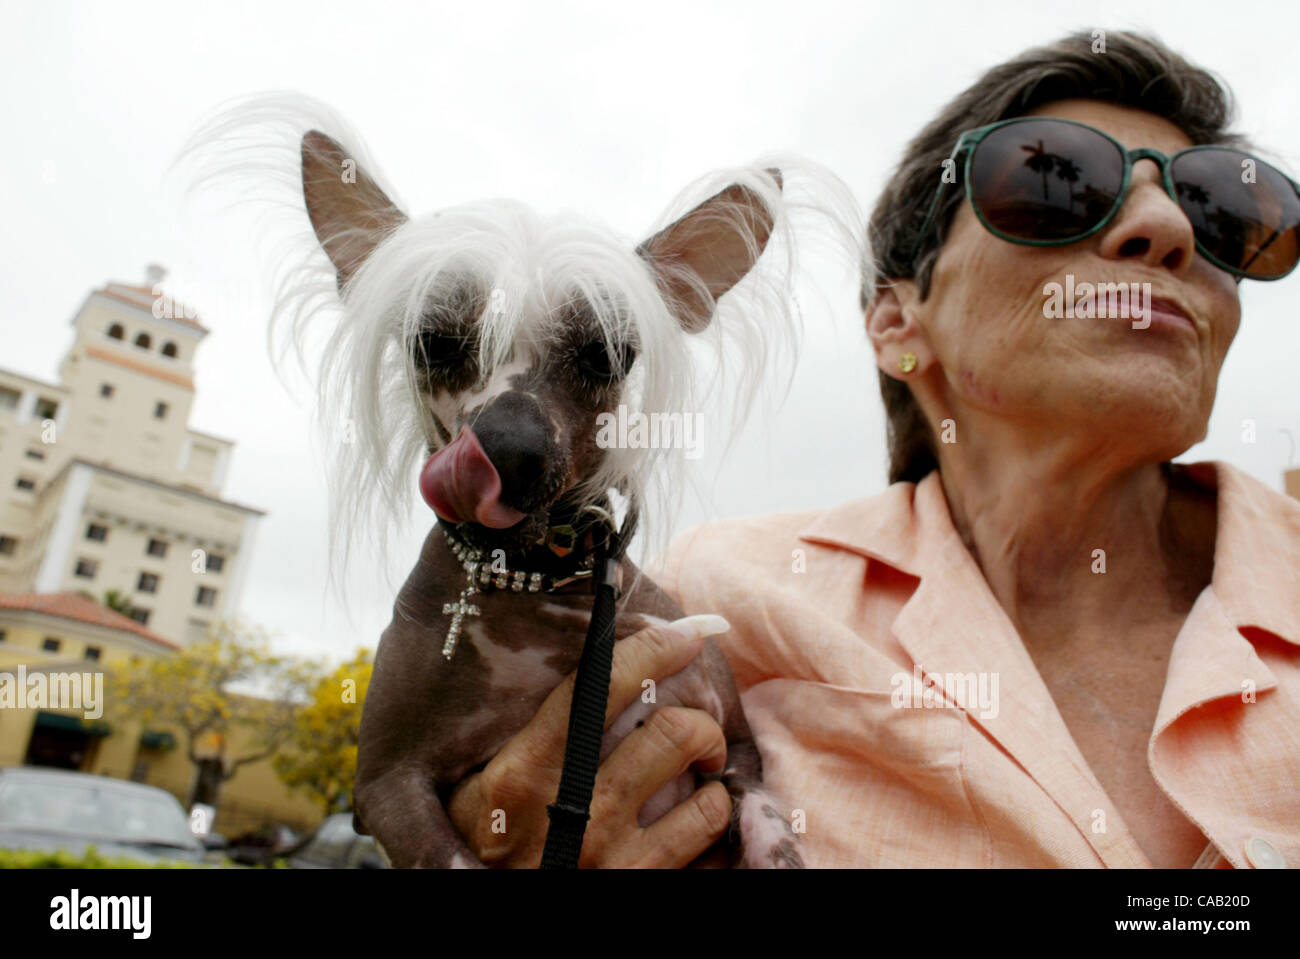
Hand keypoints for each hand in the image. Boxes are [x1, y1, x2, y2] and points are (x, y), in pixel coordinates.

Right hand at [447, 614, 734, 867]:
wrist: (494, 914)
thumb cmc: (483, 843)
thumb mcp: (476, 785)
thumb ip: (526, 734)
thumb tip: (586, 665)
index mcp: (524, 772)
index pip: (598, 687)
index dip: (650, 650)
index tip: (686, 634)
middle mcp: (572, 811)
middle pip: (669, 732)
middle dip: (697, 721)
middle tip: (692, 726)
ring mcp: (610, 855)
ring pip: (701, 790)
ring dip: (709, 769)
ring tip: (701, 766)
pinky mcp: (640, 883)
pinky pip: (705, 835)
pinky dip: (713, 812)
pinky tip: (698, 809)